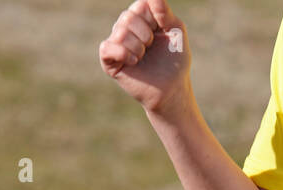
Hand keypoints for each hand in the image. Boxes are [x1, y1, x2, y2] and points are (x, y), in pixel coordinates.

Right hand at [99, 0, 191, 115]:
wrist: (171, 88)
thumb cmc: (174, 61)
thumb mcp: (175, 31)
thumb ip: (164, 12)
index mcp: (141, 17)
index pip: (141, 5)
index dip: (154, 20)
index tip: (161, 32)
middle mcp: (126, 27)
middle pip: (128, 17)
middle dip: (146, 34)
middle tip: (151, 47)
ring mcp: (116, 43)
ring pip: (119, 32)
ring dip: (138, 47)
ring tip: (143, 57)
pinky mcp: (109, 60)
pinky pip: (106, 47)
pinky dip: (122, 53)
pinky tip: (133, 61)